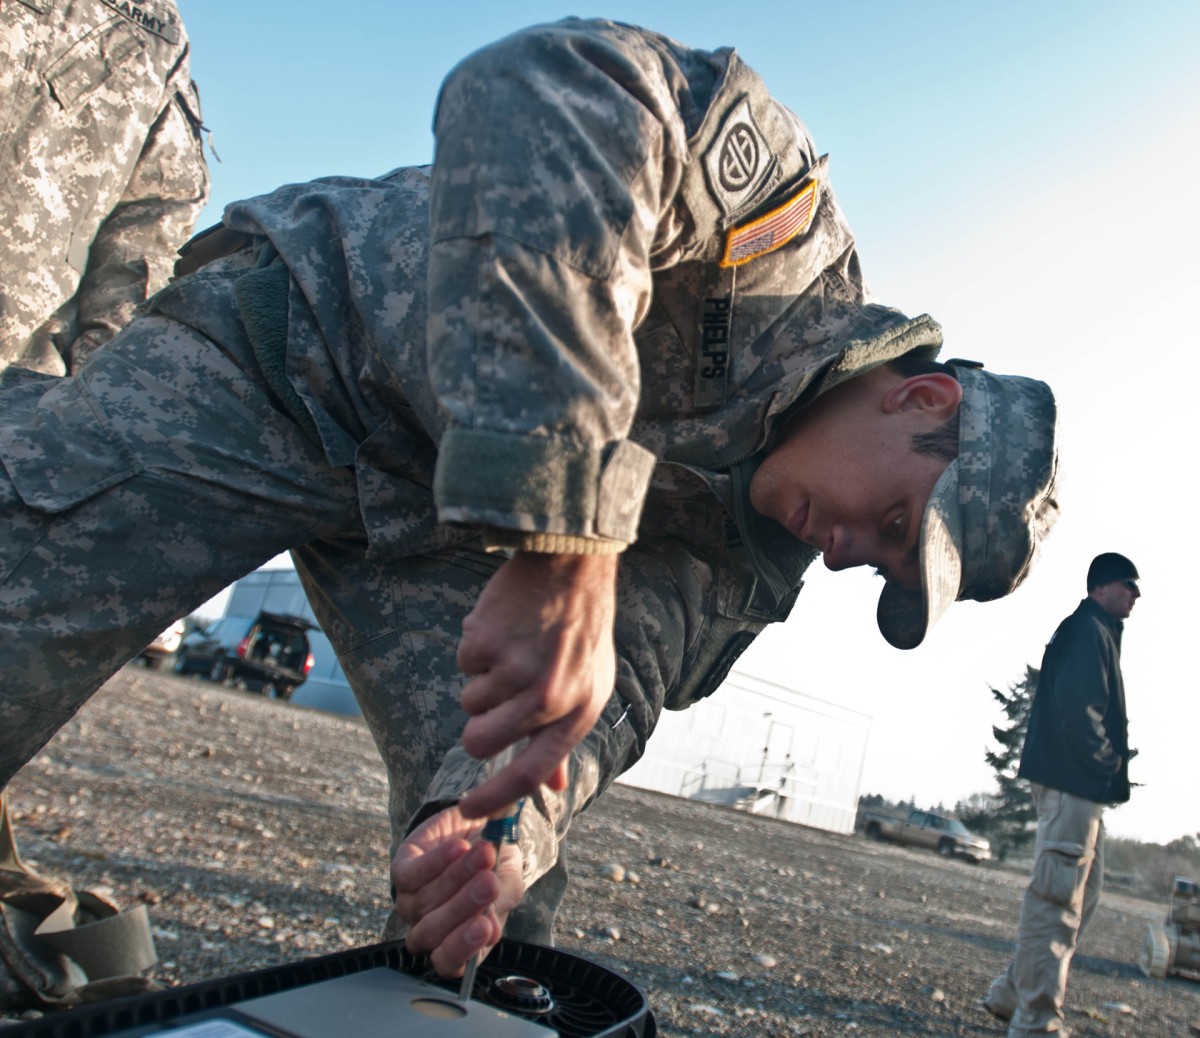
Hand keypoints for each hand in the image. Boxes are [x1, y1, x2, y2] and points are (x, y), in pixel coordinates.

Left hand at [391, 806, 524, 977]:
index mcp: (458, 942)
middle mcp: (430, 928)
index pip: (450, 963)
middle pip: (431, 933)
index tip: (486, 927)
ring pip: (424, 900)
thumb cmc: (494, 863)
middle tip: (489, 883)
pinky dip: (437, 861)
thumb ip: (502, 900)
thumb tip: (490, 927)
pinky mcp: (402, 872)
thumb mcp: (507, 881)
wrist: (476, 827)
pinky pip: (411, 874)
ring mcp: (412, 902)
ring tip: (484, 853)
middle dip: (461, 908)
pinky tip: (459, 846)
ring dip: (457, 875)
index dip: (463, 949)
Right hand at [455, 551, 617, 817]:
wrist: (570, 567)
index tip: (468, 810)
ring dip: (482, 680)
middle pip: (483, 741)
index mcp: (577, 712)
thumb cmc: (580, 632)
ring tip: (513, 650)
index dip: (495, 798)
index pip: (530, 772)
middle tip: (493, 699)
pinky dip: (476, 649)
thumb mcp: (590, 686)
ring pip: (469, 701)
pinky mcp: (486, 641)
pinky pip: (463, 663)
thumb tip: (551, 786)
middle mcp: (547, 696)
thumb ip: (563, 735)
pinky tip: (504, 627)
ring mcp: (514, 669)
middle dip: (476, 729)